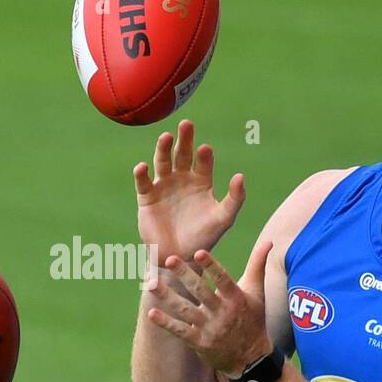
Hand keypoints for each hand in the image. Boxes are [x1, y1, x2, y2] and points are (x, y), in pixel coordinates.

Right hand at [134, 119, 245, 263]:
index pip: (203, 161)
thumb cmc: (205, 238)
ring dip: (163, 148)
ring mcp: (163, 186)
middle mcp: (182, 179)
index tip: (205, 149)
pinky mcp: (147, 197)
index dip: (204, 155)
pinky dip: (141, 174)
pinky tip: (142, 167)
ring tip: (166, 136)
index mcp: (201, 181)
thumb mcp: (223, 219)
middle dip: (185, 139)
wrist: (179, 257)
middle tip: (187, 124)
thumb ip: (235, 199)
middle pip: (182, 153)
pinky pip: (143, 182)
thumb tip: (240, 176)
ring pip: (162, 161)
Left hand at [144, 241, 274, 376]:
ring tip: (150, 284)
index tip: (199, 252)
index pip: (223, 279)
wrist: (251, 359)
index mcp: (236, 298)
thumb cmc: (253, 319)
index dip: (212, 266)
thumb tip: (269, 241)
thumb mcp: (257, 292)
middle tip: (169, 259)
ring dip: (167, 297)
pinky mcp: (200, 343)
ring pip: (185, 310)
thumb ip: (258, 265)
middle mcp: (223, 313)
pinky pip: (181, 331)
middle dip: (185, 275)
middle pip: (201, 291)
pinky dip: (166, 323)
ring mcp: (210, 329)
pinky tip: (152, 313)